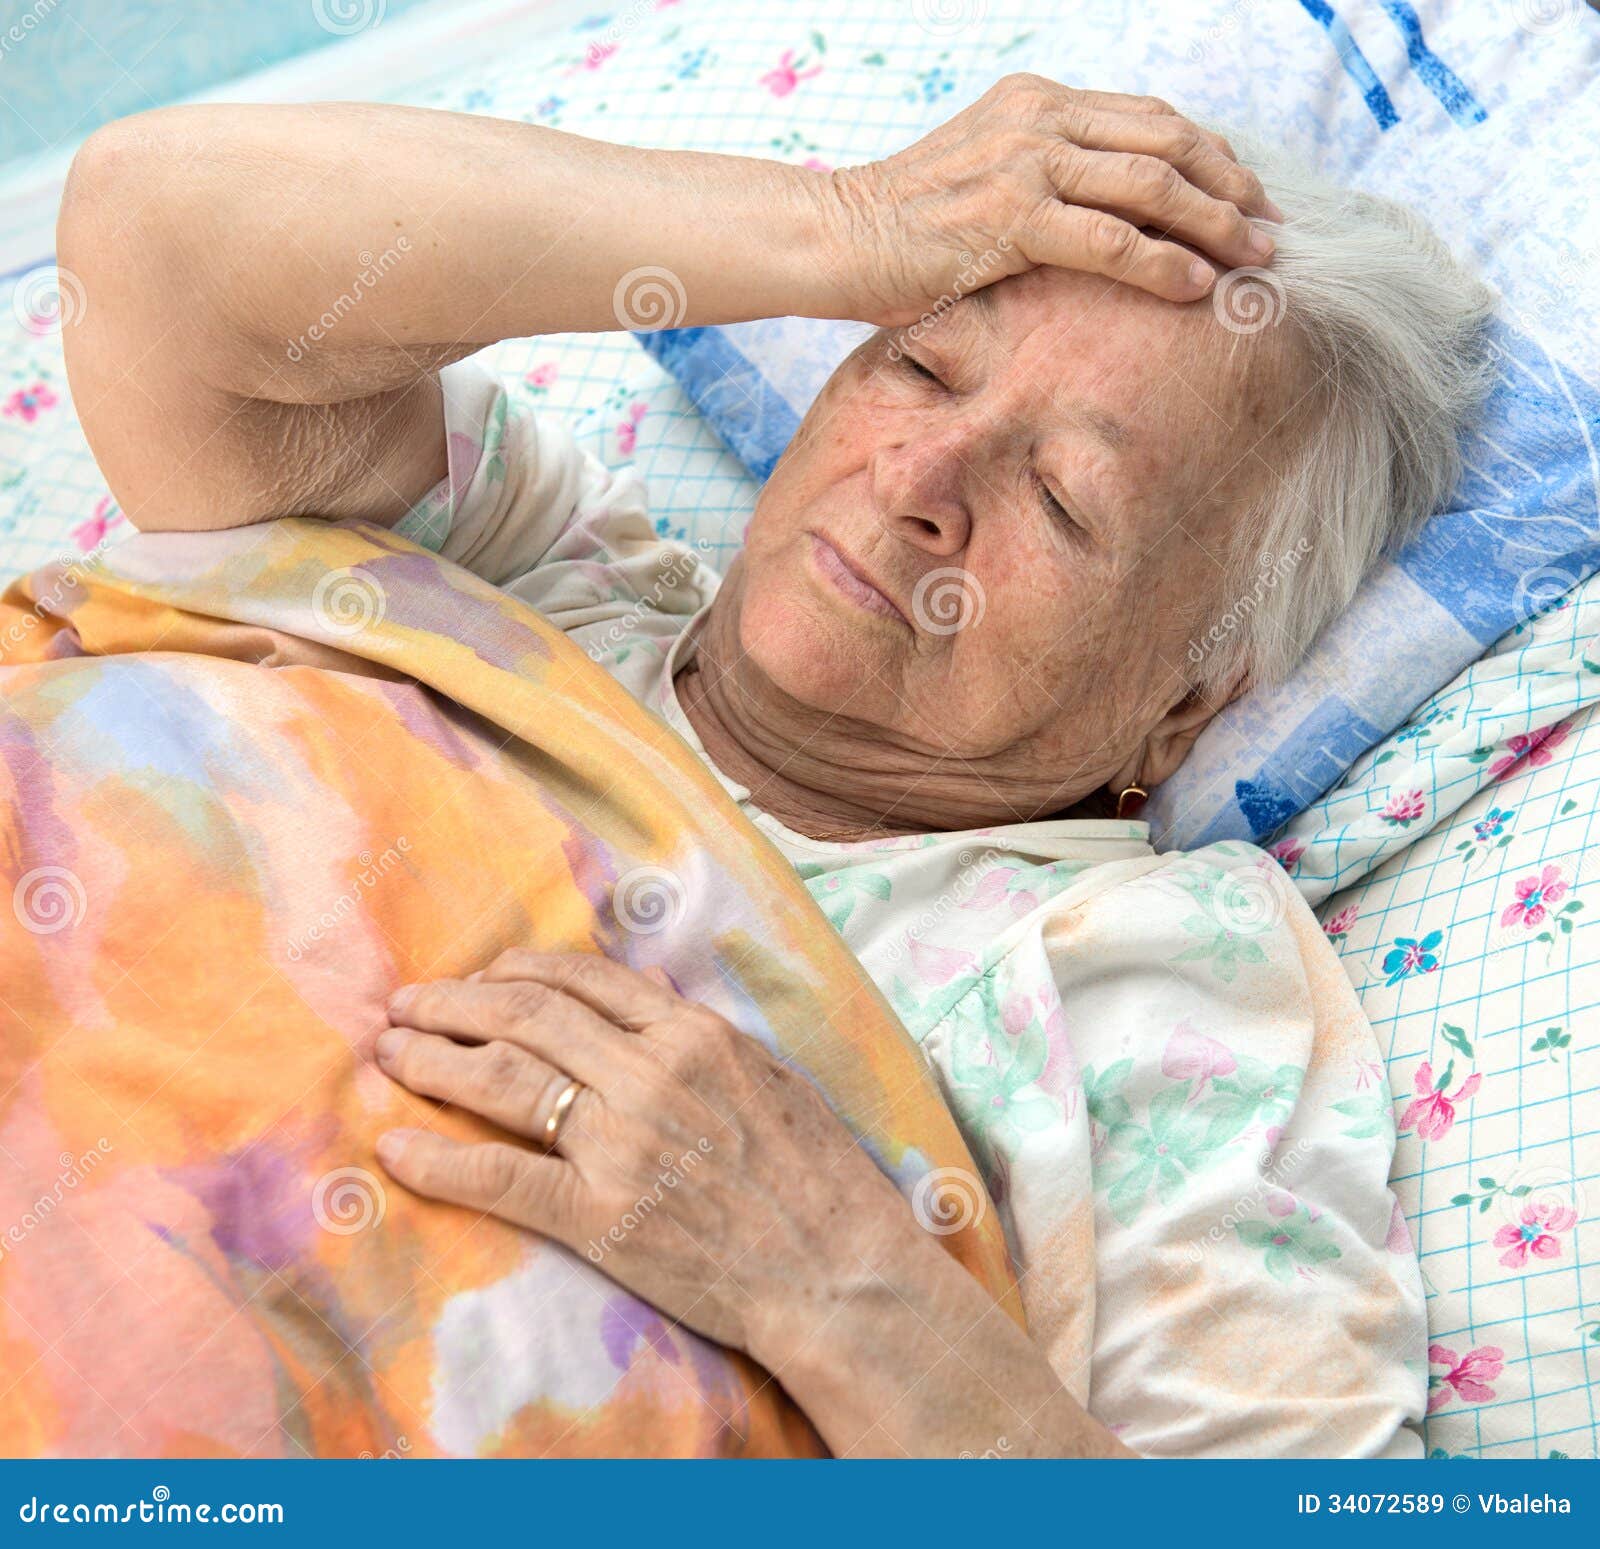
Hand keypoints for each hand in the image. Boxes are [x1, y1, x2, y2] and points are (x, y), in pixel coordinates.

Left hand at [372, 950, 922, 1364]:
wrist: (838, 1270)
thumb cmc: (817, 1177)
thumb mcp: (767, 1076)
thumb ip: (696, 1039)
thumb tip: (634, 1005)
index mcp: (693, 1034)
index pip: (580, 979)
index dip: (513, 971)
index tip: (479, 977)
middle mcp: (650, 1074)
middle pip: (525, 1016)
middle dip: (453, 1004)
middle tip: (406, 1006)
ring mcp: (621, 1144)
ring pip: (502, 1080)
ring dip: (433, 1061)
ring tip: (390, 1055)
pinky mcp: (600, 1216)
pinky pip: (500, 1178)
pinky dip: (438, 1159)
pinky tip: (394, 1148)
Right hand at [827, 72, 1282, 324]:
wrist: (834, 237)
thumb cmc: (905, 229)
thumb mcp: (983, 179)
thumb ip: (1043, 181)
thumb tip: (1104, 224)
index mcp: (1038, 102)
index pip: (1149, 118)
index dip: (1210, 156)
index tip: (1247, 196)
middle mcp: (1040, 118)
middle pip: (1168, 139)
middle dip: (1230, 186)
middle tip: (1270, 229)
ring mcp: (1027, 163)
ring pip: (1152, 183)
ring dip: (1214, 224)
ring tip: (1253, 259)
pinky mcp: (1011, 217)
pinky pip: (1110, 238)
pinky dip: (1161, 262)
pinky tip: (1196, 285)